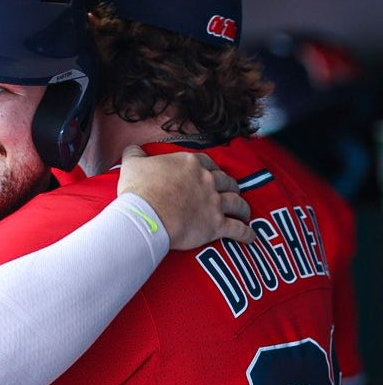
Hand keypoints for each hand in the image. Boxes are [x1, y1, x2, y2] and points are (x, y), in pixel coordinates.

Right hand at [117, 145, 254, 248]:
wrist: (146, 215)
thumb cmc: (139, 189)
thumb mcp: (132, 165)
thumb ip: (134, 154)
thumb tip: (132, 148)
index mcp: (190, 164)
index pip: (207, 162)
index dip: (210, 168)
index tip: (210, 173)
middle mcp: (206, 180)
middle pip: (226, 181)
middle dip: (229, 186)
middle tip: (228, 192)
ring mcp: (214, 202)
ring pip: (236, 202)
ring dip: (242, 207)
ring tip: (244, 212)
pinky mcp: (215, 225)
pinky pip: (237, 229)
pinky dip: (246, 233)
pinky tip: (251, 236)